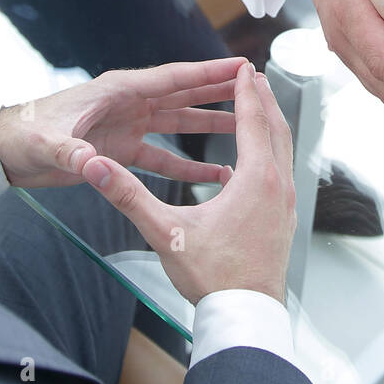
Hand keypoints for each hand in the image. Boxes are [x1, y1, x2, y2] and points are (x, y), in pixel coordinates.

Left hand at [0, 57, 244, 189]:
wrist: (5, 152)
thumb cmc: (25, 135)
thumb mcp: (48, 143)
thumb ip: (70, 151)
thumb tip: (86, 161)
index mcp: (119, 89)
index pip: (173, 78)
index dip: (209, 72)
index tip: (241, 66)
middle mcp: (129, 103)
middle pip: (184, 94)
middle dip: (220, 90)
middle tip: (255, 86)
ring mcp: (128, 126)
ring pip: (179, 123)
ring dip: (209, 125)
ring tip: (244, 128)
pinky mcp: (121, 151)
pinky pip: (163, 157)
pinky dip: (187, 165)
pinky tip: (211, 175)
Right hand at [81, 61, 295, 305]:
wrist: (245, 317)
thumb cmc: (211, 277)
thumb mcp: (166, 233)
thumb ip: (128, 196)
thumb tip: (96, 167)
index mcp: (255, 179)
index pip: (252, 120)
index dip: (246, 90)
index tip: (244, 66)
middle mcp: (279, 185)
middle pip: (276, 128)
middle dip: (264, 99)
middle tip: (254, 77)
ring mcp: (287, 204)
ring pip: (284, 150)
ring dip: (270, 125)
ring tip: (257, 110)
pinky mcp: (285, 220)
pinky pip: (282, 173)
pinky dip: (270, 154)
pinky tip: (247, 165)